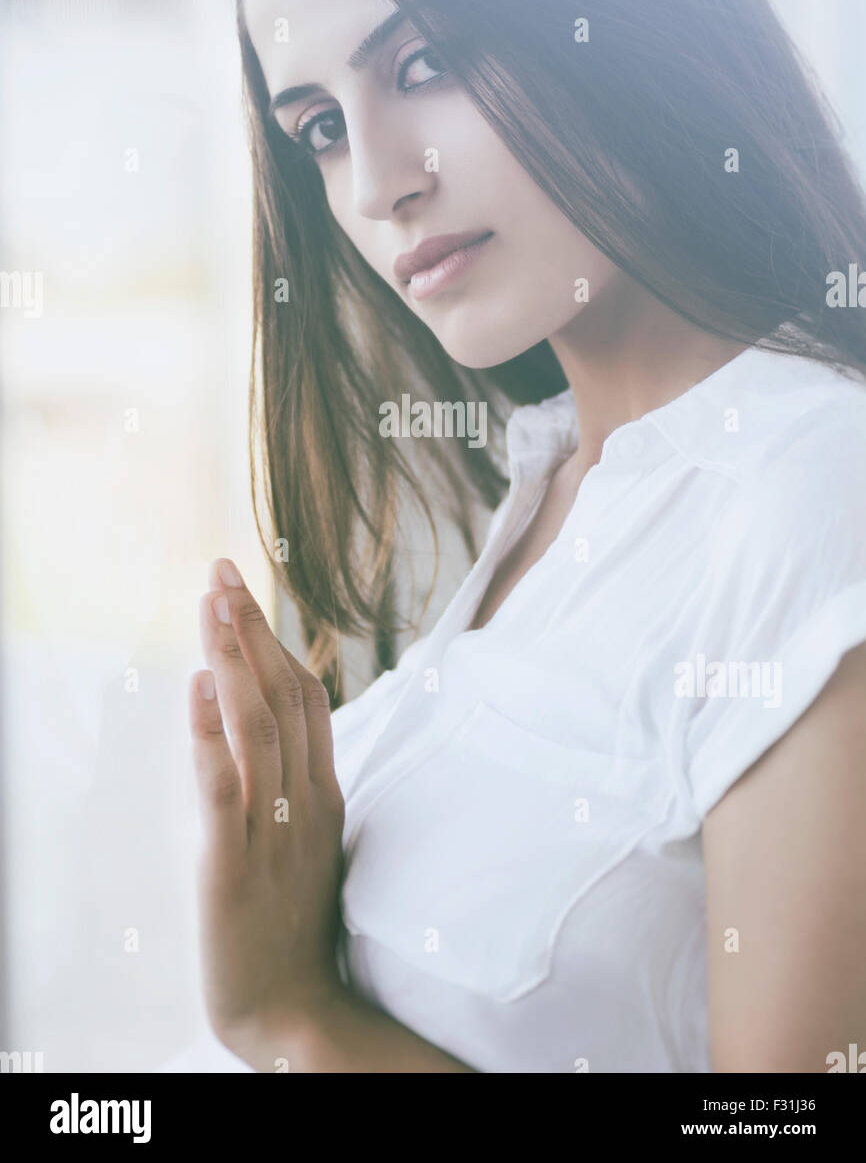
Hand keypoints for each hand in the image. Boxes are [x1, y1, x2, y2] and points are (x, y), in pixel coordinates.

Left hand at [189, 557, 345, 1062]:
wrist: (293, 1012)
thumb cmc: (295, 925)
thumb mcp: (308, 842)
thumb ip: (294, 779)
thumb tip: (257, 713)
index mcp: (323, 792)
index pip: (306, 698)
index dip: (277, 640)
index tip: (249, 593)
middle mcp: (303, 799)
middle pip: (281, 695)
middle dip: (251, 628)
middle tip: (224, 570)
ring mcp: (271, 828)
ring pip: (256, 724)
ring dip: (234, 657)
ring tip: (214, 602)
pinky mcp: (233, 863)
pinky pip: (224, 786)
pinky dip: (211, 732)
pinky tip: (199, 686)